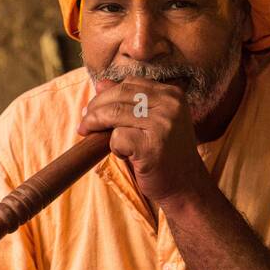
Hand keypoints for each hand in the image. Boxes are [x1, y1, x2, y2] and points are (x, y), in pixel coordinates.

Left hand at [77, 76, 211, 204]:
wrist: (185, 186)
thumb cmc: (164, 153)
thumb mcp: (149, 122)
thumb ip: (127, 101)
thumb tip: (100, 83)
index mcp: (172, 94)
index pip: (129, 83)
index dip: (106, 95)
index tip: (93, 110)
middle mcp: (171, 105)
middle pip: (119, 95)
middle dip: (95, 109)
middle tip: (84, 125)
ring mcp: (163, 124)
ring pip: (113, 113)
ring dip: (97, 126)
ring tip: (95, 138)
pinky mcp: (152, 145)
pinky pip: (117, 137)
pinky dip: (113, 147)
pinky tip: (126, 155)